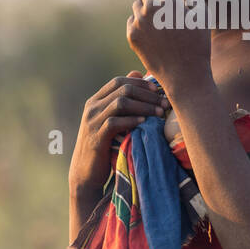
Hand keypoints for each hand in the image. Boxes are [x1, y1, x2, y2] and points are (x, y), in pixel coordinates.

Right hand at [69, 71, 169, 190]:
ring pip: (120, 103)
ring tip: (160, 113)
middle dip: (147, 95)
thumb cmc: (104, 146)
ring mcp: (92, 122)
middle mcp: (92, 108)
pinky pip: (114, 122)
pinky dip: (131, 120)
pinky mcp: (96, 137)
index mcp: (95, 101)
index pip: (118, 82)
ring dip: (144, 106)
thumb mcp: (111, 121)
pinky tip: (145, 123)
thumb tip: (138, 75)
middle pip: (122, 90)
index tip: (158, 90)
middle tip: (164, 103)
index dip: (140, 84)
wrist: (85, 173)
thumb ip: (122, 101)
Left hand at [126, 0, 211, 92]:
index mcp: (167, 0)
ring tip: (162, 23)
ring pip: (138, 5)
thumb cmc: (198, 42)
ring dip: (147, 9)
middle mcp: (149, 9)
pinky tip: (155, 34)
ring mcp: (138, 23)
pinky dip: (142, 23)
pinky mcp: (132, 36)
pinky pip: (133, 20)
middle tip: (168, 10)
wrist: (185, 75)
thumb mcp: (202, 13)